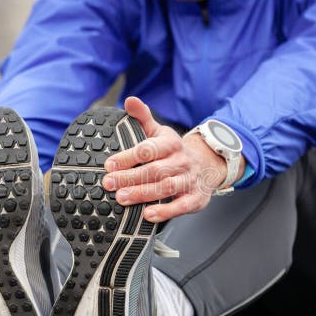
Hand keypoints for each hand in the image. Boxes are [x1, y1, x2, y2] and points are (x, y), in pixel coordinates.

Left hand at [102, 97, 244, 222]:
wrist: (206, 165)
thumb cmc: (173, 150)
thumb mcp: (159, 132)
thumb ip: (142, 117)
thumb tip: (129, 100)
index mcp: (171, 143)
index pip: (148, 149)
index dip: (128, 157)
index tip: (109, 164)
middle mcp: (181, 161)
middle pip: (154, 170)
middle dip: (129, 177)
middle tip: (109, 183)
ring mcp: (189, 180)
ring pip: (166, 187)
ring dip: (142, 194)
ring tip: (121, 198)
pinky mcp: (195, 198)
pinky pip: (181, 206)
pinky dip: (165, 211)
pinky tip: (148, 215)